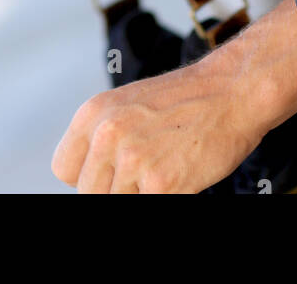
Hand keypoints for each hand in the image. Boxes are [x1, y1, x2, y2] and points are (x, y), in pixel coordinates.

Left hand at [51, 53, 260, 193]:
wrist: (232, 90)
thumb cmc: (184, 102)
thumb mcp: (128, 106)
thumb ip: (102, 138)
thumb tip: (87, 180)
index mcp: (92, 113)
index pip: (64, 170)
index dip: (88, 176)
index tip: (111, 172)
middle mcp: (106, 134)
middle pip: (89, 194)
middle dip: (116, 189)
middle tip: (146, 170)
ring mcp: (132, 160)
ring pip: (116, 203)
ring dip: (141, 193)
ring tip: (165, 167)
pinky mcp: (160, 184)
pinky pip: (147, 206)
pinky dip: (166, 195)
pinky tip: (180, 175)